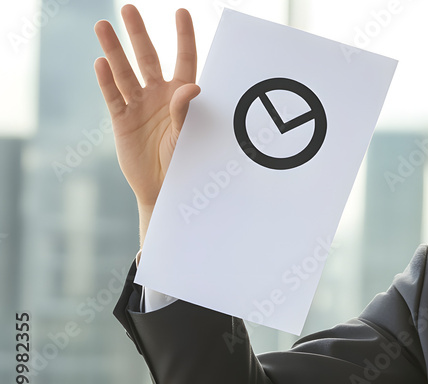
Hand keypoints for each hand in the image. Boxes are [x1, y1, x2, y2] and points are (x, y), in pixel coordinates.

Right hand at [94, 4, 199, 244]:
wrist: (164, 187)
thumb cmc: (185, 160)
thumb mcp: (188, 135)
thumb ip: (186, 111)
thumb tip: (191, 87)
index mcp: (182, 95)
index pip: (184, 59)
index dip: (183, 36)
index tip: (182, 11)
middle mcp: (159, 95)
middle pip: (148, 58)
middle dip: (138, 34)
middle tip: (129, 8)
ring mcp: (138, 105)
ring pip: (124, 72)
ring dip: (114, 50)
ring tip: (103, 25)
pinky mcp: (121, 119)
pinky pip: (113, 95)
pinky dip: (106, 80)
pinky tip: (101, 62)